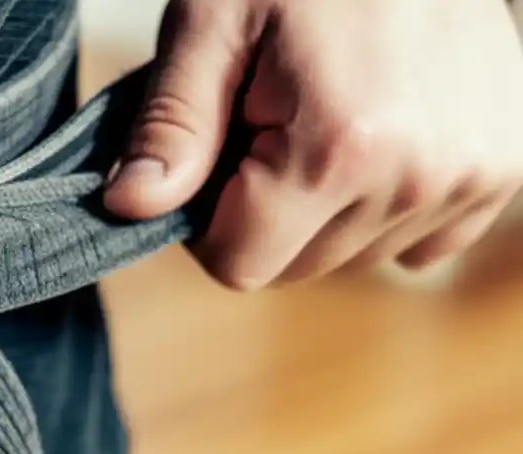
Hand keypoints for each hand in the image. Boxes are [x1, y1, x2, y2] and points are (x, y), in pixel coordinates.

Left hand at [103, 0, 522, 288]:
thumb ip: (172, 124)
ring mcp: (470, 179)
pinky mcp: (501, 173)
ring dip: (323, 212)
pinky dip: (384, 209)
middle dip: (264, 214)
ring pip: (353, 258)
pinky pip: (418, 243)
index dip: (206, 222)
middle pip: (296, 268)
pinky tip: (375, 139)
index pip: (240, 263)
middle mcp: (416, 179)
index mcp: (337, 150)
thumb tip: (128, 205)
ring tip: (324, 119)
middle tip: (267, 126)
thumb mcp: (212, 23)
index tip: (213, 161)